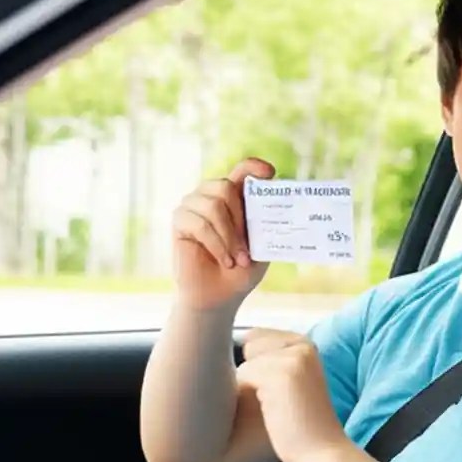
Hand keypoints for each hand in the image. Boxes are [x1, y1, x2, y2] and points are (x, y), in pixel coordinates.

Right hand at [171, 158, 274, 311]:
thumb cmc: (243, 269)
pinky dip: (216, 245)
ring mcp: (193, 205)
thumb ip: (266, 224)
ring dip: (229, 237)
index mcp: (236, 196)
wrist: (220, 295)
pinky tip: (224, 261)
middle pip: (226, 187)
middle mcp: (212, 195)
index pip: (242, 170)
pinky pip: (199, 224)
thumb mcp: (262, 245)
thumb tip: (281, 205)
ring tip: (238, 260)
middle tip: (248, 251)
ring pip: (213, 206)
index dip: (253, 166)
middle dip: (240, 220)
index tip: (269, 173)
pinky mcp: (179, 220)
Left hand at [237, 328, 350, 461]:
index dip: (258, 367)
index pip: (257, 337)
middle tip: (279, 401)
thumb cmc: (300, 425)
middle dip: (254, 374)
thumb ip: (269, 361)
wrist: (321, 452)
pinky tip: (273, 411)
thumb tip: (238, 346)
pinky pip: (243, 375)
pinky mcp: (282, 372)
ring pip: (246, 362)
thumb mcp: (289, 382)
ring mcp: (294, 357)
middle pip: (250, 347)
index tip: (281, 391)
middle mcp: (302, 345)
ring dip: (252, 388)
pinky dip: (249, 397)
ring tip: (277, 407)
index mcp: (306, 345)